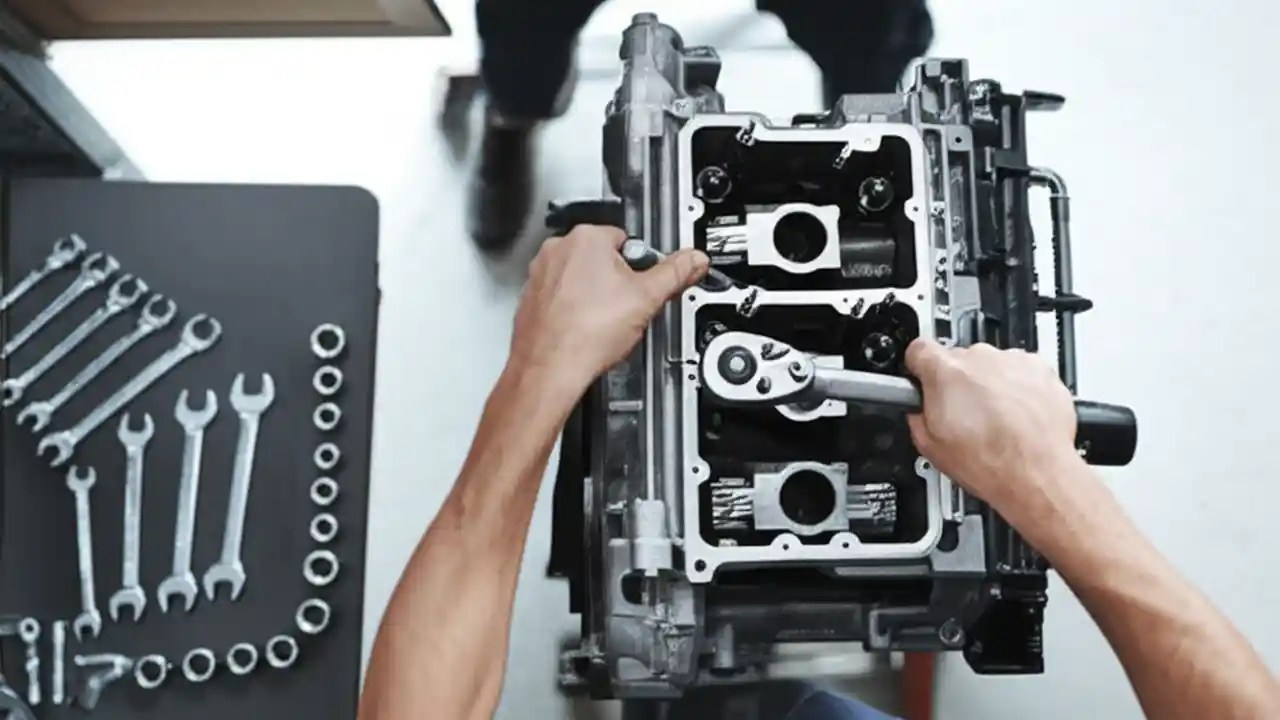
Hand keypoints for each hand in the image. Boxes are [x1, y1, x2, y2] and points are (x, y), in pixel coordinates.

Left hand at [510, 225, 708, 391]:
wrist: (547, 369)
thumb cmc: (585, 335)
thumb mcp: (647, 299)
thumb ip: (675, 274)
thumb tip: (693, 260)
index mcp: (587, 238)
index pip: (627, 239)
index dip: (641, 265)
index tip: (644, 285)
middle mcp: (558, 249)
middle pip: (602, 257)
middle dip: (617, 280)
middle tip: (626, 307)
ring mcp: (540, 273)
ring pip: (580, 277)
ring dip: (594, 294)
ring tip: (603, 321)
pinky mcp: (531, 296)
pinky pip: (560, 295)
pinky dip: (572, 308)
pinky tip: (584, 328)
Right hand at [905, 339, 1078, 515]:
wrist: (1037, 474)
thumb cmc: (989, 462)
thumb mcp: (929, 446)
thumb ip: (917, 413)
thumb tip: (919, 407)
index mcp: (945, 372)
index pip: (919, 349)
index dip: (919, 366)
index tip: (924, 379)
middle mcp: (979, 358)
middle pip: (958, 359)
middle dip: (959, 383)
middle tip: (966, 415)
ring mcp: (1012, 361)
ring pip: (991, 365)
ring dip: (990, 385)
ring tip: (996, 419)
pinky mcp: (1039, 369)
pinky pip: (1020, 370)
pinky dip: (1018, 387)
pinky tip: (1017, 415)